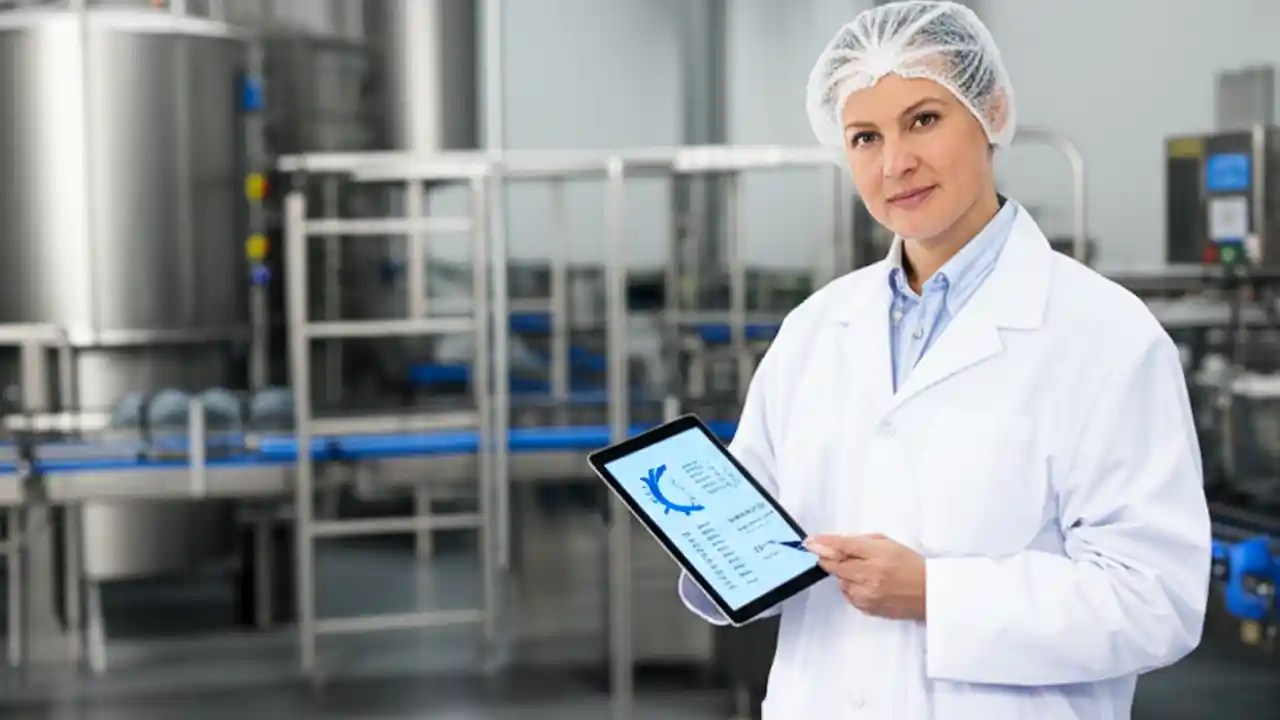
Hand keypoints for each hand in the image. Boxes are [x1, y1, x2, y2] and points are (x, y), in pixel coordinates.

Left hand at [805, 533, 926, 620]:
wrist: (930, 592)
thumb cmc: (909, 564)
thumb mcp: (885, 543)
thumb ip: (855, 542)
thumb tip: (829, 542)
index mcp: (875, 558)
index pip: (841, 548)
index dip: (822, 544)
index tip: (809, 542)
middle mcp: (869, 579)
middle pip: (835, 567)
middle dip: (833, 559)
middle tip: (845, 556)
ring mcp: (867, 597)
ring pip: (840, 582)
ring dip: (845, 575)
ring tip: (867, 572)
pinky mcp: (867, 609)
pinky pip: (849, 595)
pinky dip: (852, 588)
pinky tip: (869, 584)